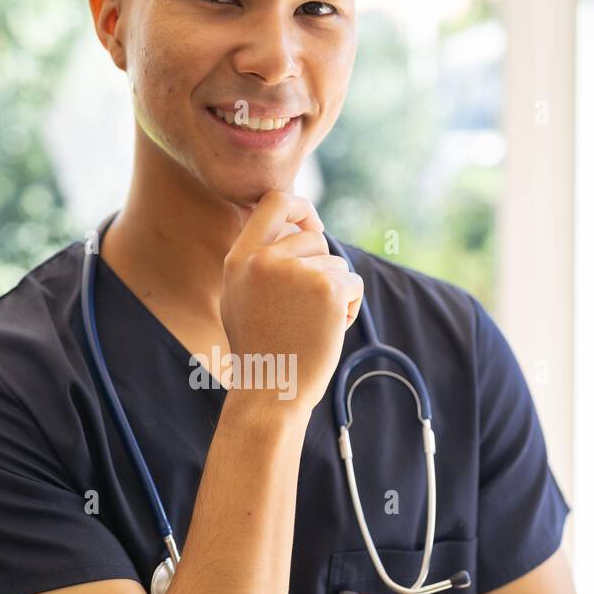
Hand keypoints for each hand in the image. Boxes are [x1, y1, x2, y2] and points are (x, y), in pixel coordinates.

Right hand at [221, 189, 363, 415]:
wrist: (270, 391)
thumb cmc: (261, 349)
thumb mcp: (241, 296)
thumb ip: (260, 260)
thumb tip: (294, 221)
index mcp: (240, 258)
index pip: (275, 202)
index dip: (300, 207)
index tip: (313, 223)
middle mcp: (266, 260)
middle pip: (314, 237)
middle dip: (321, 267)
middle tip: (306, 308)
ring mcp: (297, 272)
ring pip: (336, 264)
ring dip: (334, 293)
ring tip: (310, 325)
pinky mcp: (327, 288)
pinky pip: (353, 283)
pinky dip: (349, 308)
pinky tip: (327, 331)